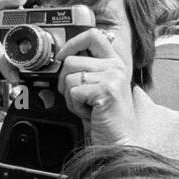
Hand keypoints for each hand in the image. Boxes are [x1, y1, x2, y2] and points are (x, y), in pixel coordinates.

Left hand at [56, 28, 137, 146]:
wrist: (118, 143)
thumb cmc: (105, 119)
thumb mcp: (95, 88)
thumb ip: (85, 70)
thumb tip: (59, 58)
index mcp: (114, 62)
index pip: (92, 35)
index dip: (72, 43)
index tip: (62, 56)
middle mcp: (115, 66)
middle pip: (71, 59)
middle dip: (65, 82)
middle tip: (79, 97)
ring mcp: (112, 77)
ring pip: (69, 77)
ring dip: (71, 97)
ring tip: (87, 106)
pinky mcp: (106, 90)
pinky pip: (73, 92)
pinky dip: (75, 106)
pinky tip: (90, 113)